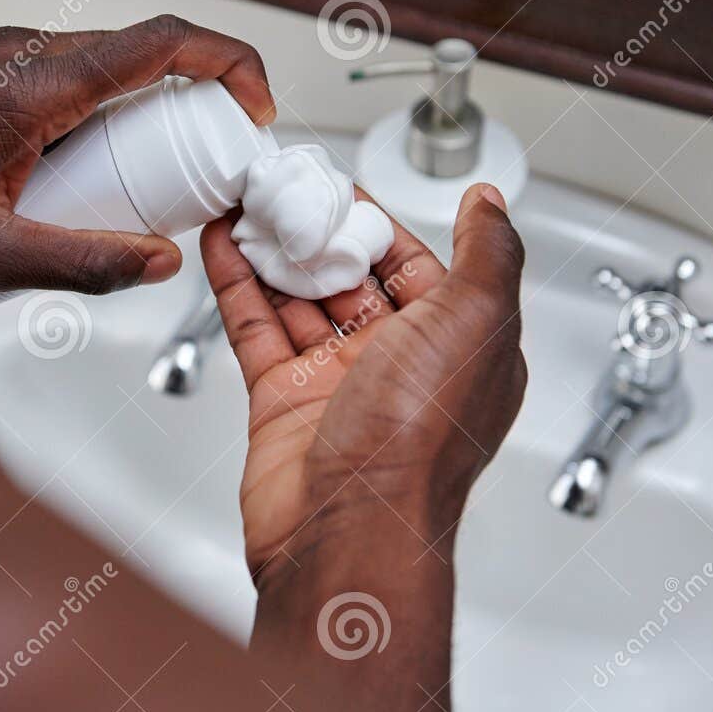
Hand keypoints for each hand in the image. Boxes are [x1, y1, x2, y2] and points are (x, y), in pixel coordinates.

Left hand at [0, 16, 273, 298]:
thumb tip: (158, 262)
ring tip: (122, 194)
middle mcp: (20, 54)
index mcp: (32, 85)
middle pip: (141, 59)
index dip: (229, 65)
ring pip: (102, 71)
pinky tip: (69, 181)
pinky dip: (93, 122)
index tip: (257, 107)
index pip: (162, 42)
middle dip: (187, 114)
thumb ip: (79, 264)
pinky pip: (65, 81)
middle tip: (193, 179)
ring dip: (134, 122)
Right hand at [202, 184, 525, 587]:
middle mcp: (397, 364)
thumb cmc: (422, 439)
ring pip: (299, 297)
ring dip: (273, 247)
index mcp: (454, 345)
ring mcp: (336, 383)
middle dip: (317, 227)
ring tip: (245, 198)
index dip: (377, 218)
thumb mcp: (479, 321)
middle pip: (351, 276)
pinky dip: (237, 282)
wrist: (349, 530)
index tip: (341, 181)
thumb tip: (490, 202)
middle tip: (282, 182)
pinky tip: (222, 242)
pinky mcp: (282, 403)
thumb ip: (487, 253)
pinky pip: (256, 328)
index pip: (416, 265)